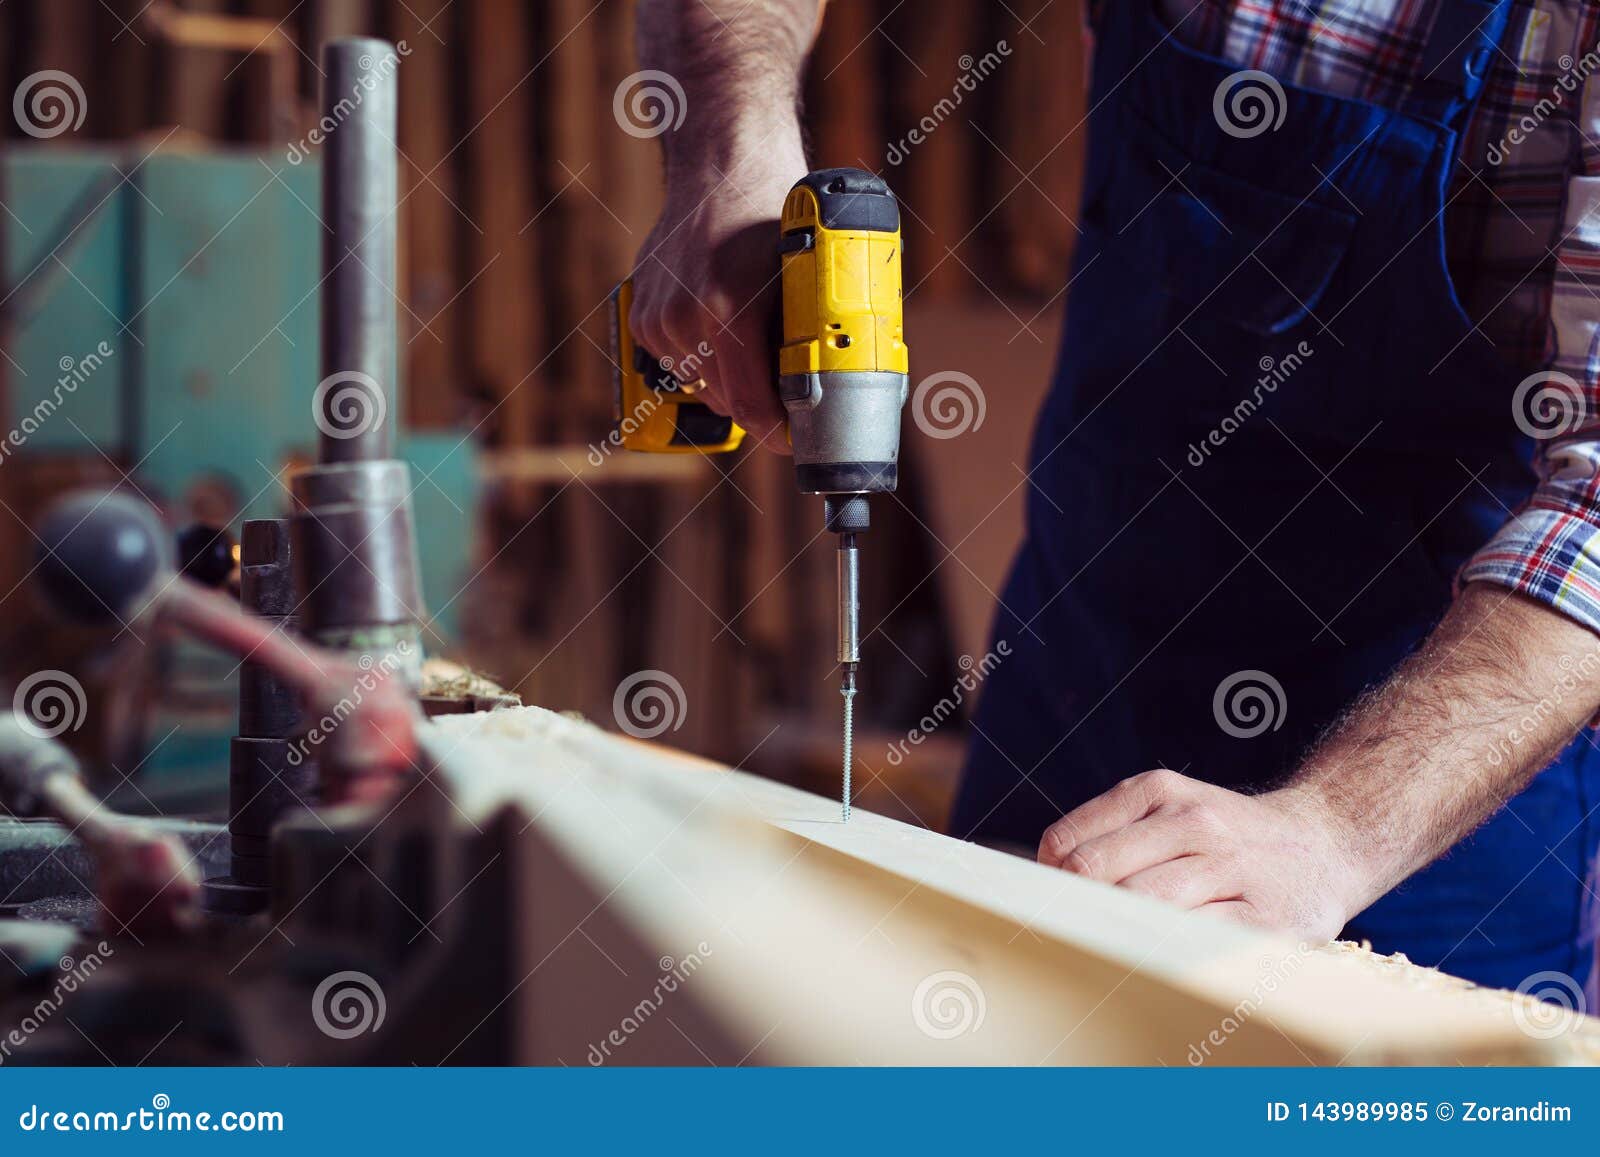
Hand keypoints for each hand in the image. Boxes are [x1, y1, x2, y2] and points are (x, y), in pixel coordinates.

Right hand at [629, 151, 806, 448]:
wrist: (720, 166)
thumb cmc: (772, 212)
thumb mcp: (803, 275)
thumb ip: (809, 334)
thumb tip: (830, 388)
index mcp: (728, 313)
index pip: (751, 407)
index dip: (779, 433)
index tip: (798, 438)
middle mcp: (684, 320)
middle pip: (728, 402)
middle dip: (761, 404)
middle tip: (791, 393)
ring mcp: (658, 318)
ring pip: (703, 386)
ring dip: (733, 380)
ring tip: (759, 349)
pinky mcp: (643, 316)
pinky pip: (680, 363)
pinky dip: (706, 359)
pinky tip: (724, 328)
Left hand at [1037, 769, 1366, 941]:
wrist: (1325, 842)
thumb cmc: (1225, 836)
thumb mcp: (1169, 806)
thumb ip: (1110, 832)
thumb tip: (1041, 877)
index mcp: (1158, 792)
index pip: (1069, 841)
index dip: (1046, 881)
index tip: (1046, 904)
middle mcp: (1193, 822)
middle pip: (1096, 872)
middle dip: (1072, 907)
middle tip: (1069, 933)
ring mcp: (1230, 867)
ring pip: (1139, 904)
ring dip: (1111, 930)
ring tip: (1107, 947)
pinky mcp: (1263, 918)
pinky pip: (1192, 939)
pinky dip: (1162, 951)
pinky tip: (1155, 956)